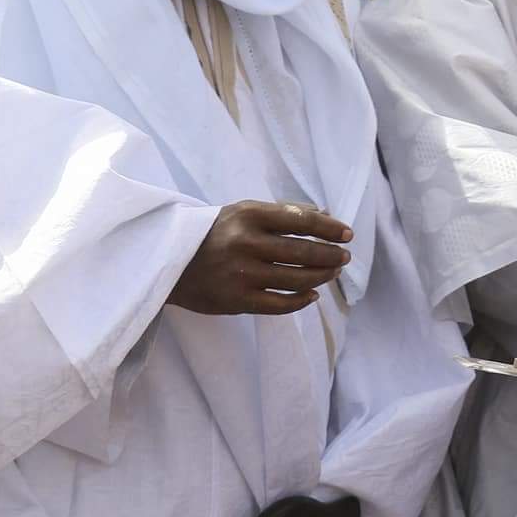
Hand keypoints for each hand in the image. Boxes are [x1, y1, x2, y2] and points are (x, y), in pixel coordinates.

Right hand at [168, 201, 352, 315]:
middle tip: (344, 257)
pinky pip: (279, 304)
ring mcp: (240, 274)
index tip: (347, 234)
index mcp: (249, 215)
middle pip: (303, 252)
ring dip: (321, 276)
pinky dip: (301, 300)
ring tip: (332, 272)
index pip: (302, 220)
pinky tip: (312, 294)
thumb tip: (325, 214)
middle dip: (330, 255)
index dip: (330, 229)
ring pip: (296, 279)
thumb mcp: (243, 211)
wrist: (169, 261)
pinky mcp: (235, 301)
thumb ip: (283, 212)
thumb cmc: (215, 232)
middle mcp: (245, 243)